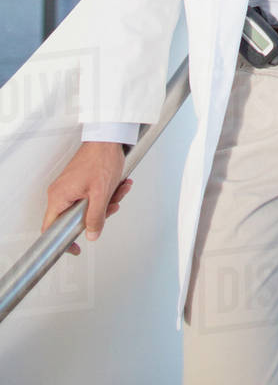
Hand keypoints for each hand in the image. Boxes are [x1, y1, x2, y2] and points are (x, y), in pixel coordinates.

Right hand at [41, 142, 132, 256]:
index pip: (51, 228)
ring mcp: (69, 187)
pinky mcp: (79, 182)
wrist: (108, 137)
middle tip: (112, 206)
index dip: (64, 240)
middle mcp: (60, 192)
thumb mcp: (101, 194)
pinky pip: (91, 195)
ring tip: (119, 190)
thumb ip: (95, 217)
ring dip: (106, 201)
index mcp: (59, 196)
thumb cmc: (101, 158)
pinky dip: (105, 193)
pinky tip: (119, 185)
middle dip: (99, 213)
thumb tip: (91, 235)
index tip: (75, 248)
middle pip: (75, 217)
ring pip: (87, 206)